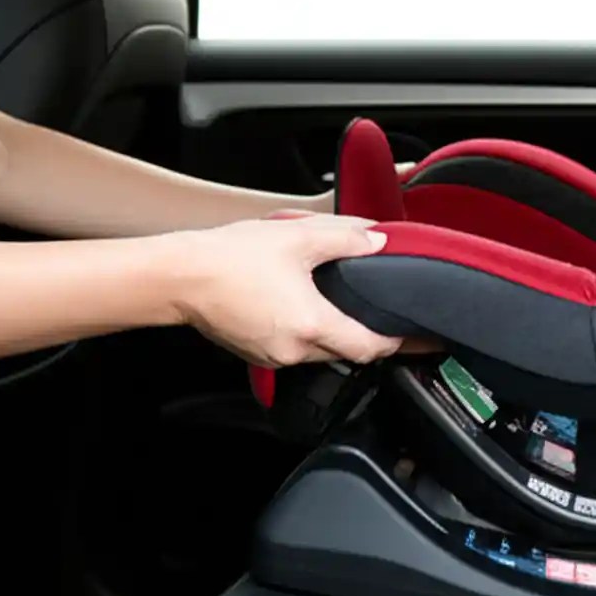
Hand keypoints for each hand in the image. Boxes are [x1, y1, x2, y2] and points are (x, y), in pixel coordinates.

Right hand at [169, 214, 402, 367]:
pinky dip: (305, 334)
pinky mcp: (254, 354)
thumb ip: (345, 238)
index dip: (398, 343)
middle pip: (347, 352)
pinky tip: (299, 308)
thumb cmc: (230, 258)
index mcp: (312, 325)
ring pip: (319, 352)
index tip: (417, 339)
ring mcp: (272, 357)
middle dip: (366, 336)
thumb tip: (378, 240)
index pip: (370, 348)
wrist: (178, 277)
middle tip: (384, 318)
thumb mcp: (297, 237)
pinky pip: (293, 350)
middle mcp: (294, 350)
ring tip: (336, 304)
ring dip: (333, 333)